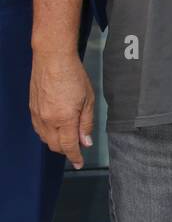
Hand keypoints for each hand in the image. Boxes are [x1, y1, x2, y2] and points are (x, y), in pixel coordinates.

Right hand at [30, 52, 94, 169]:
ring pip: (45, 138)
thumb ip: (86, 123)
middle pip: (55, 146)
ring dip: (56, 142)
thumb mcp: (88, 100)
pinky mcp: (32, 108)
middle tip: (77, 148)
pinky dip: (47, 133)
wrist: (52, 58)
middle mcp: (48, 119)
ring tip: (67, 137)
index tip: (79, 163)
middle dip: (66, 150)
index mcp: (64, 118)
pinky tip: (55, 128)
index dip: (75, 157)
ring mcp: (37, 114)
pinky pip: (38, 128)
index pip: (69, 146)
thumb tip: (85, 141)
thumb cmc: (73, 75)